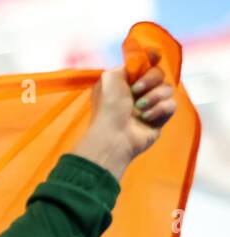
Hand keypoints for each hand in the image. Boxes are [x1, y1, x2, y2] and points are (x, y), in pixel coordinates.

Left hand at [69, 51, 177, 182]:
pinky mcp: (161, 117)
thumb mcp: (110, 78)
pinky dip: (159, 109)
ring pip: (168, 88)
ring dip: (153, 96)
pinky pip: (171, 104)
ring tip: (139, 109)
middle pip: (159, 73)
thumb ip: (127, 64)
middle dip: (150, 79)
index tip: (154, 57)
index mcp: (127, 81)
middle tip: (135, 91)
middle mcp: (140, 91)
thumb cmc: (108, 108)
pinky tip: (146, 118)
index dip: (153, 58)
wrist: (114, 136)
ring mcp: (151, 104)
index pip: (147, 63)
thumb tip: (142, 59)